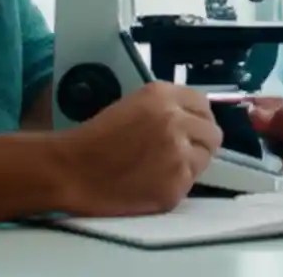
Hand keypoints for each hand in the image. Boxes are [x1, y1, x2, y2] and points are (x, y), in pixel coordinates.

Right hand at [52, 82, 222, 215]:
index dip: (198, 117)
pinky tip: (152, 183)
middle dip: (199, 141)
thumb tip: (193, 117)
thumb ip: (166, 106)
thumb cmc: (95, 137)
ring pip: (205, 159)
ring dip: (190, 163)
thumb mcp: (132, 104)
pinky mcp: (175, 186)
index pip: (203, 103)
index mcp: (163, 96)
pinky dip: (175, 184)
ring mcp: (179, 156)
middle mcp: (176, 122)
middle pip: (212, 133)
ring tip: (163, 168)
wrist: (70, 171)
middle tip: (181, 151)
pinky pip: (189, 183)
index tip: (190, 127)